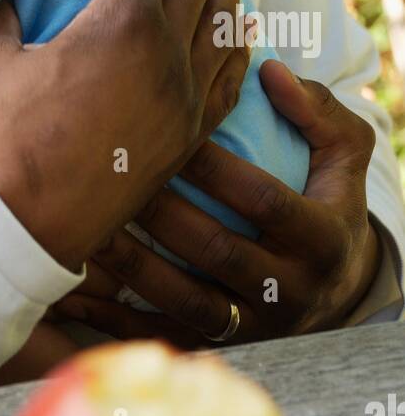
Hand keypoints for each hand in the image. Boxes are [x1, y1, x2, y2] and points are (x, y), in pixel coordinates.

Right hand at [0, 0, 252, 271]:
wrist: (28, 220)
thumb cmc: (6, 136)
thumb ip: (7, 17)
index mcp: (119, 23)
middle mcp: (164, 52)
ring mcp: (184, 95)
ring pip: (221, 23)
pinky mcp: (189, 134)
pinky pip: (228, 77)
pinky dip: (239, 44)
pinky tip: (244, 28)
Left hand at [52, 63, 380, 343]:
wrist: (336, 284)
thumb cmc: (327, 197)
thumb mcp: (344, 151)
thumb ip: (316, 109)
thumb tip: (269, 72)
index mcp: (320, 238)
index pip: (263, 199)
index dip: (215, 166)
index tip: (168, 124)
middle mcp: (289, 290)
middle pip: (216, 250)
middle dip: (161, 210)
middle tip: (111, 168)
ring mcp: (253, 324)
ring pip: (184, 299)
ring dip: (131, 263)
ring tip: (86, 222)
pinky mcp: (219, 343)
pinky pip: (162, 333)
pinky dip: (115, 317)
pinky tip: (72, 292)